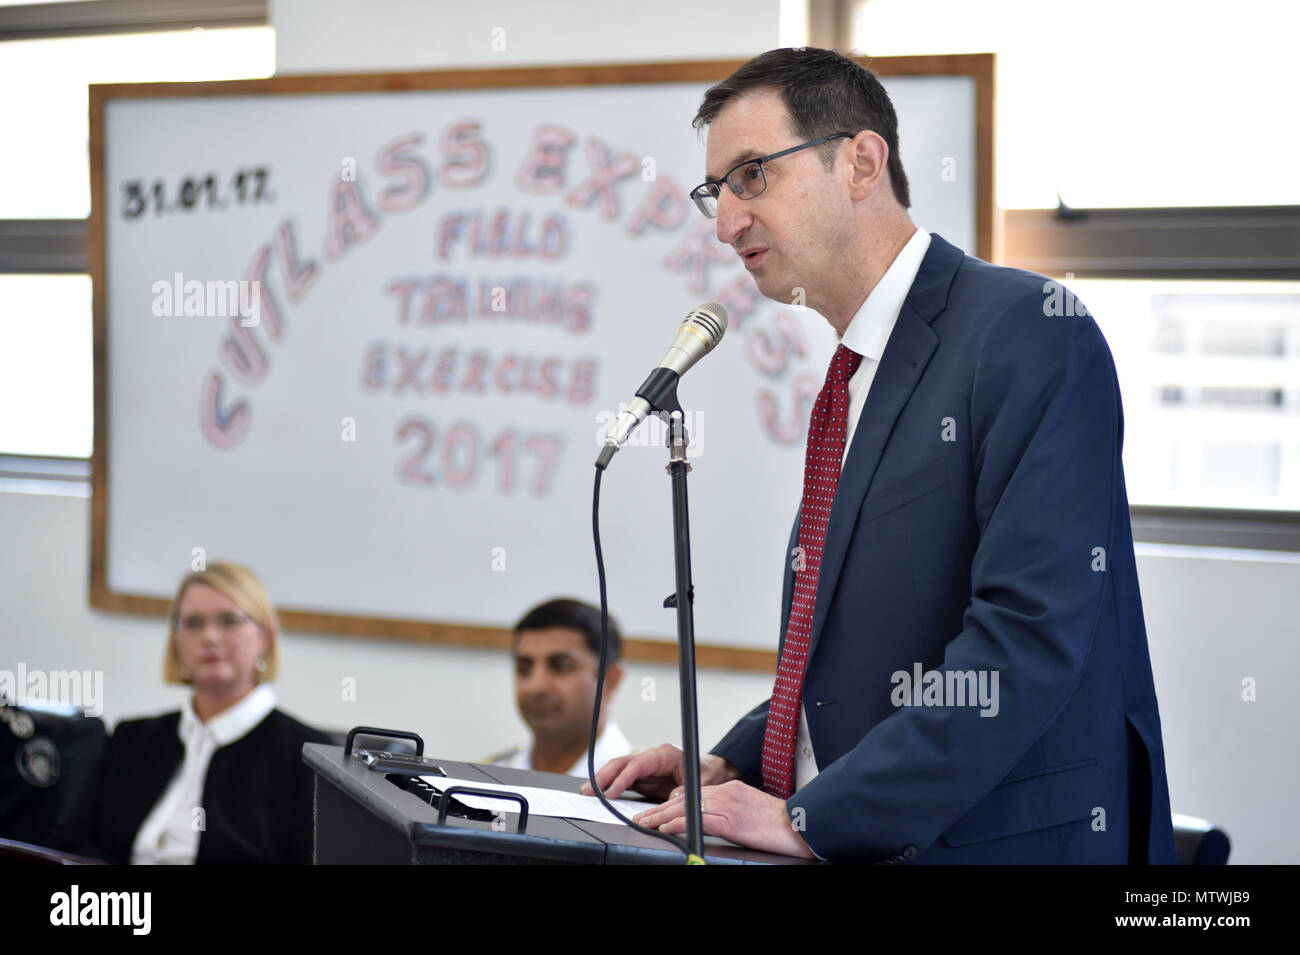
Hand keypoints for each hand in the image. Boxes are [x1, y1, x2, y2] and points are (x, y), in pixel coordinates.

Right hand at [579, 743, 739, 800]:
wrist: (709, 772)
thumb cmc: (706, 774)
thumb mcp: (701, 783)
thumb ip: (686, 790)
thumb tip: (671, 798)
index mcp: (664, 754)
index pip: (638, 765)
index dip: (623, 778)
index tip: (611, 792)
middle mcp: (651, 757)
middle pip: (623, 763)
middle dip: (604, 776)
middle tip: (589, 790)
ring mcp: (646, 767)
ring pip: (619, 769)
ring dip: (603, 780)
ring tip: (587, 792)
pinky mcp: (643, 777)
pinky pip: (623, 779)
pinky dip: (610, 785)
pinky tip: (599, 793)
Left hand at [633, 779, 816, 858]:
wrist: (798, 824)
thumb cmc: (778, 823)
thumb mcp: (750, 810)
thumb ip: (729, 810)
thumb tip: (712, 820)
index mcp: (731, 789)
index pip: (693, 793)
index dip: (672, 803)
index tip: (658, 810)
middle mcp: (726, 793)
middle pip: (685, 799)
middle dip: (660, 809)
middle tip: (643, 817)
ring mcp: (727, 805)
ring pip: (686, 808)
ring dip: (662, 817)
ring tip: (646, 823)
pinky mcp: (730, 820)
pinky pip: (697, 820)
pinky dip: (678, 824)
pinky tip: (665, 828)